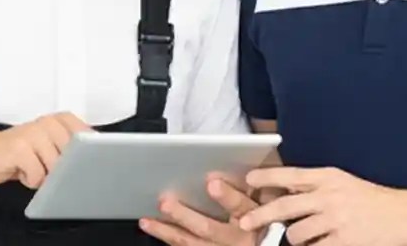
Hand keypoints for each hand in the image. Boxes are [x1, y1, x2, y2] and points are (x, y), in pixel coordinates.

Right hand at [0, 112, 90, 188]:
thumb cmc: (22, 153)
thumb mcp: (51, 146)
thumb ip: (72, 148)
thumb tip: (96, 161)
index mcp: (61, 119)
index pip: (87, 137)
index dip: (87, 155)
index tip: (84, 164)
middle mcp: (48, 122)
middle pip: (73, 157)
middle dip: (62, 171)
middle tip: (46, 166)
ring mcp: (33, 132)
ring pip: (56, 168)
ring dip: (45, 176)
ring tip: (32, 167)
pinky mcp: (20, 147)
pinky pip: (38, 175)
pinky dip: (31, 180)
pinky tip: (22, 171)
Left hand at [138, 174, 264, 244]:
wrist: (256, 244)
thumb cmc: (257, 218)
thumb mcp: (260, 202)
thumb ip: (243, 187)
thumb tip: (219, 168)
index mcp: (249, 218)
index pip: (239, 206)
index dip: (226, 196)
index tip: (212, 183)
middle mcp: (234, 240)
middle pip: (208, 228)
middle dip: (184, 216)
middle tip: (165, 202)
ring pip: (190, 243)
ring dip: (166, 231)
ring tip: (146, 221)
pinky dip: (167, 238)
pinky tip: (152, 228)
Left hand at [240, 167, 406, 245]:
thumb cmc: (372, 200)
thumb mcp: (343, 183)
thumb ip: (315, 186)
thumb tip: (283, 189)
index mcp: (329, 177)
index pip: (290, 175)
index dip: (266, 177)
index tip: (248, 180)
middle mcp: (330, 196)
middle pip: (284, 206)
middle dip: (259, 215)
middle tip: (243, 222)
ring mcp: (336, 219)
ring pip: (296, 233)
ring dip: (292, 239)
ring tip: (299, 239)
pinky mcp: (344, 241)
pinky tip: (318, 245)